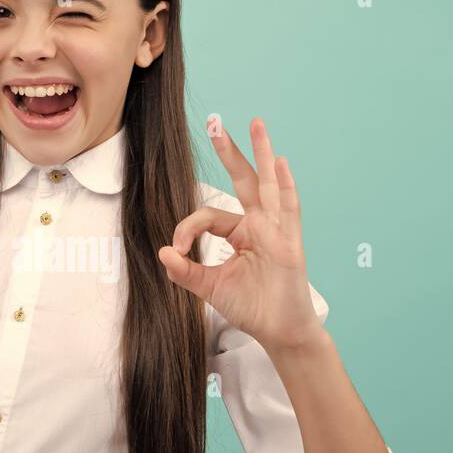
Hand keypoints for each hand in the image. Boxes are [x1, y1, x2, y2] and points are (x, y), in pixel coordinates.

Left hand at [158, 117, 325, 351]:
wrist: (277, 330)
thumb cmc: (250, 307)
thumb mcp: (209, 287)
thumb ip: (185, 271)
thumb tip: (162, 252)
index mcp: (240, 232)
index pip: (208, 216)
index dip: (187, 228)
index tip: (177, 249)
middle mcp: (259, 224)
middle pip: (242, 180)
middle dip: (228, 151)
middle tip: (214, 121)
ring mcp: (277, 230)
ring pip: (267, 184)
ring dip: (261, 153)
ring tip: (256, 124)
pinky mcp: (290, 242)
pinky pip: (288, 208)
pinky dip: (285, 185)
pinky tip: (280, 163)